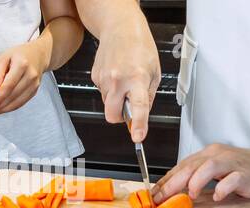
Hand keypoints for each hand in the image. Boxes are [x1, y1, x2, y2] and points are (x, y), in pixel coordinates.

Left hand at [0, 41, 50, 114]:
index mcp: (22, 65)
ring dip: (5, 109)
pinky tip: (2, 109)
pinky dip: (11, 107)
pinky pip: (22, 102)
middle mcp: (31, 76)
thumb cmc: (17, 55)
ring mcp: (35, 84)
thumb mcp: (3, 58)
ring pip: (18, 102)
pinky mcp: (35, 91)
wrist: (37, 55)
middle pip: (14, 95)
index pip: (9, 85)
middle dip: (0, 106)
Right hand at [91, 28, 159, 142]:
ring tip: (125, 81)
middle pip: (112, 114)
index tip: (138, 137)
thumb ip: (148, 96)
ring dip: (116, 100)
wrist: (120, 27)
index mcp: (137, 78)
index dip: (138, 125)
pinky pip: (102, 93)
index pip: (138, 107)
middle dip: (120, 118)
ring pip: (107, 104)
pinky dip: (110, 89)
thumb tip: (141, 114)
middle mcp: (118, 79)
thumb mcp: (154, 72)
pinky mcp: (95, 76)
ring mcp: (104, 78)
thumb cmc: (140, 46)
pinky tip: (117, 74)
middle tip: (128, 109)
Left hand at [153, 144, 249, 202]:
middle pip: (190, 166)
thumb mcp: (219, 174)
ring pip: (208, 168)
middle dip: (172, 183)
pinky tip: (219, 196)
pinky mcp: (247, 174)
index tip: (152, 195)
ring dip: (195, 182)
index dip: (165, 181)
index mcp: (209, 155)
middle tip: (160, 198)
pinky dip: (224, 188)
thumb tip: (175, 193)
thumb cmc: (249, 173)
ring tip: (189, 195)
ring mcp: (233, 164)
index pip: (182, 166)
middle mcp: (219, 156)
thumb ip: (199, 180)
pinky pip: (232, 179)